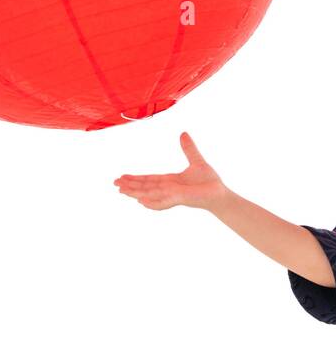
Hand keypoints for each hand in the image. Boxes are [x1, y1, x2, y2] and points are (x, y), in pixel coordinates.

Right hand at [114, 132, 228, 210]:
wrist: (220, 194)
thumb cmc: (209, 182)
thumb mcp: (197, 161)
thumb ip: (189, 149)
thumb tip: (183, 133)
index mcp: (170, 181)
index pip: (149, 180)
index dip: (136, 179)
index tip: (122, 177)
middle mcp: (169, 190)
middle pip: (146, 187)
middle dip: (130, 186)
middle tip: (115, 184)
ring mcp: (173, 195)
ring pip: (150, 194)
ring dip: (136, 193)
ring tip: (122, 191)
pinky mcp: (181, 199)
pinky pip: (163, 201)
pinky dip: (152, 202)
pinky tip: (141, 201)